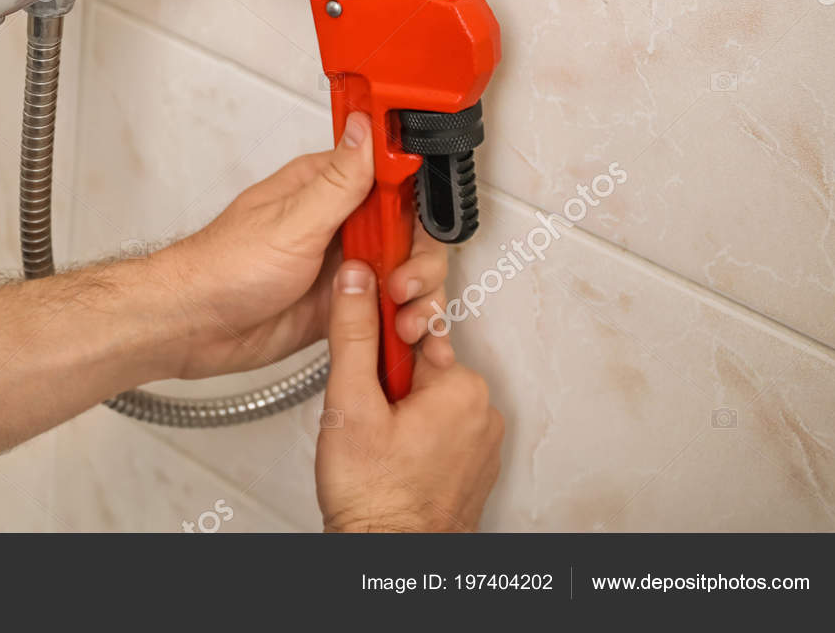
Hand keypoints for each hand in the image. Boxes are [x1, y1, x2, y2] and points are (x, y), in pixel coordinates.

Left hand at [149, 113, 448, 379]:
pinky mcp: (338, 306)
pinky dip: (398, 319)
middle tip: (404, 283)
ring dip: (414, 294)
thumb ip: (340, 182)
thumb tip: (365, 127)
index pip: (389, 179)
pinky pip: (384, 309)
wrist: (193, 326)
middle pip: (405, 231)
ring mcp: (339, 267)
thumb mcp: (291, 221)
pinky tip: (398, 331)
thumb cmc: (222, 267)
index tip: (421, 227)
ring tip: (402, 314)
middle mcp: (335, 225)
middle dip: (419, 259)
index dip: (416, 201)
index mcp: (322, 190)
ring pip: (401, 272)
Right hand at [315, 260, 503, 531]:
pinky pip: (439, 431)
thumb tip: (356, 279)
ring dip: (397, 409)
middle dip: (386, 382)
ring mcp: (482, 444)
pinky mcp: (472, 468)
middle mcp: (483, 412)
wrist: (388, 555)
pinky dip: (413, 437)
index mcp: (461, 387)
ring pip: (427, 399)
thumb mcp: (351, 401)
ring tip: (374, 443)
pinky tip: (389, 459)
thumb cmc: (374, 493)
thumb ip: (354, 332)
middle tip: (363, 415)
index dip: (377, 344)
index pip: (413, 331)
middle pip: (420, 365)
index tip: (360, 361)